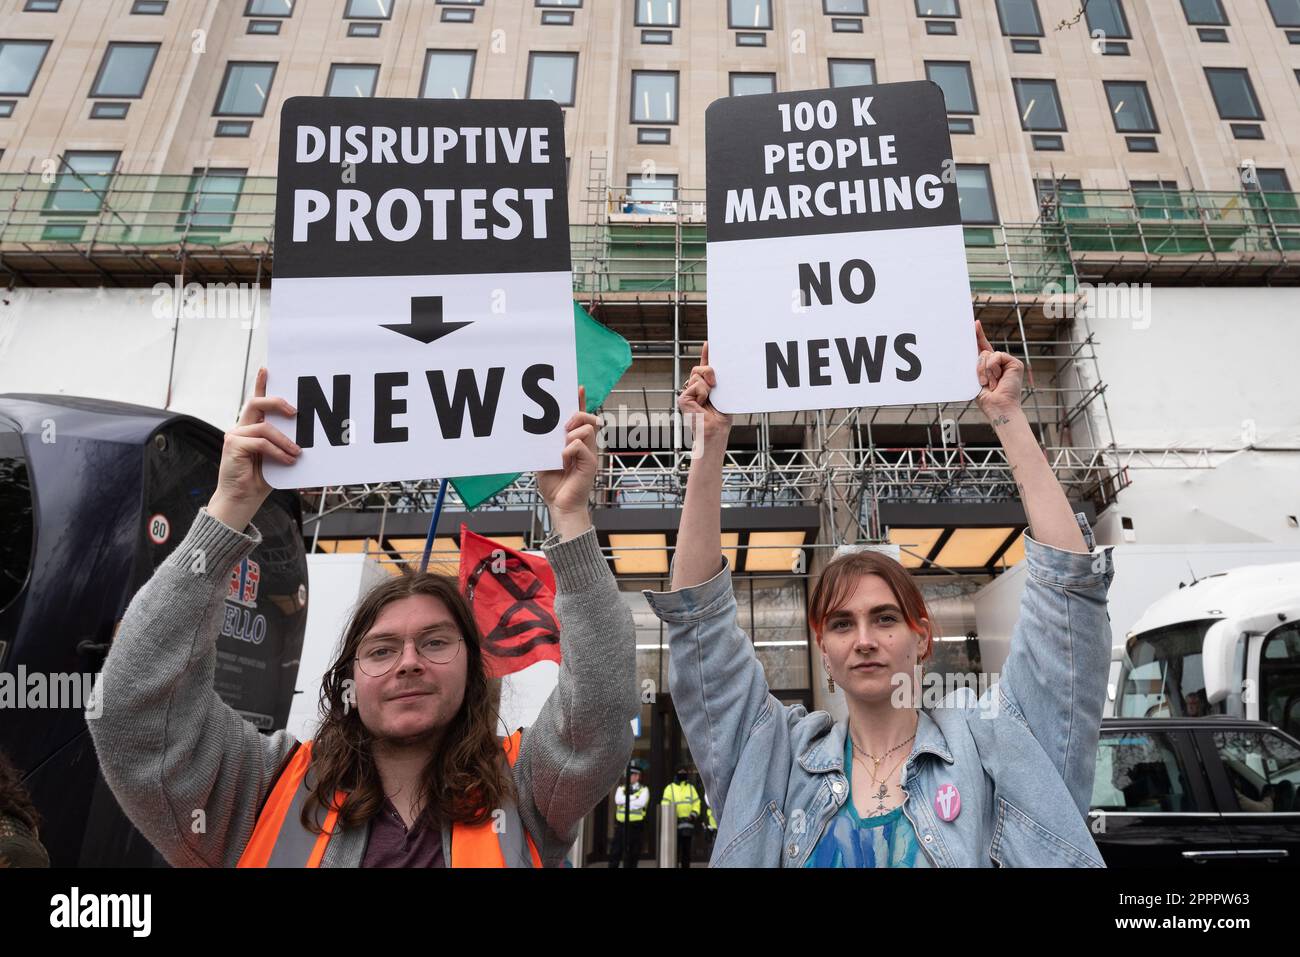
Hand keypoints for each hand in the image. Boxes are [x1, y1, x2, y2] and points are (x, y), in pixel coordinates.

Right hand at [206, 367, 298, 530]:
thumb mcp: (279, 458)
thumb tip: (306, 440)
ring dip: (285, 440)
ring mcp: (235, 435)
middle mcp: (241, 427)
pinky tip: (288, 461)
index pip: (256, 400)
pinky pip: (260, 442)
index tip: (268, 368)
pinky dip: (277, 451)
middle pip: (256, 403)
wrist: (242, 500)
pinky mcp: (233, 446)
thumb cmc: (260, 480)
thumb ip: (285, 445)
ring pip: (263, 426)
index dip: (261, 384)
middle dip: (277, 402)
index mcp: (252, 427)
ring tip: (297, 453)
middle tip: (295, 412)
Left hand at [537, 385, 598, 537]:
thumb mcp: (544, 459)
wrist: (560, 506)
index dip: (580, 402)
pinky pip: (580, 445)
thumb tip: (538, 428)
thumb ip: (545, 445)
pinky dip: (569, 450)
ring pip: (586, 429)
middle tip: (564, 425)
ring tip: (561, 449)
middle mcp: (585, 446)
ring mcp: (590, 454)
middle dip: (576, 415)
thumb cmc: (554, 486)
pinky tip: (563, 460)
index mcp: (575, 443)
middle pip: (587, 418)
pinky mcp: (591, 463)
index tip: (577, 387)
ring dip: (571, 434)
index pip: (580, 418)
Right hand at [678, 342, 731, 445]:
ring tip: (708, 401)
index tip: (709, 342)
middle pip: (700, 368)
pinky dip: (702, 393)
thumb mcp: (723, 393)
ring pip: (698, 376)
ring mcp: (687, 393)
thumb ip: (718, 380)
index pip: (705, 367)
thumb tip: (719, 368)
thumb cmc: (721, 416)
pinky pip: (696, 386)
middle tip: (715, 385)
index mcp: (706, 386)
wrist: (715, 431)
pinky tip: (702, 404)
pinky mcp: (683, 398)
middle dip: (709, 372)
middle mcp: (695, 388)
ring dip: (707, 387)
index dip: (706, 354)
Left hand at [974, 320, 1024, 420]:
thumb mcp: (975, 377)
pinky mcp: (1015, 363)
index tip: (975, 324)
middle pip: (982, 352)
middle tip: (981, 382)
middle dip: (978, 367)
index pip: (982, 347)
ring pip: (987, 354)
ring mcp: (1007, 362)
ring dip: (984, 371)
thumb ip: (975, 364)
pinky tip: (997, 380)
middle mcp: (998, 362)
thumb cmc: (985, 397)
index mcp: (988, 365)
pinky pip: (996, 356)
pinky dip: (993, 368)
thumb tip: (972, 351)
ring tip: (990, 384)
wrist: (997, 406)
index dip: (979, 335)